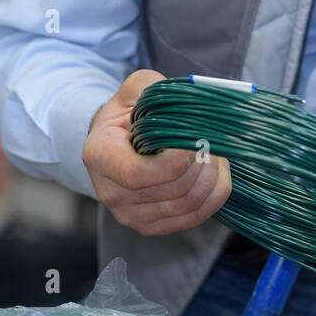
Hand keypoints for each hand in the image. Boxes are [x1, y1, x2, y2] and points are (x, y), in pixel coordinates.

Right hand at [82, 69, 231, 234]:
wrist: (118, 142)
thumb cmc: (129, 114)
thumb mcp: (136, 89)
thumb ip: (155, 90)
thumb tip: (187, 105)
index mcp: (99, 155)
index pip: (137, 173)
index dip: (175, 161)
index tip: (193, 140)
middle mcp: (110, 191)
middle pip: (172, 189)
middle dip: (203, 163)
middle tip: (212, 141)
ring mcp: (129, 214)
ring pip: (188, 205)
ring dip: (212, 177)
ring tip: (215, 154)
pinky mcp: (150, 226)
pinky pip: (194, 218)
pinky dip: (213, 196)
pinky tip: (215, 174)